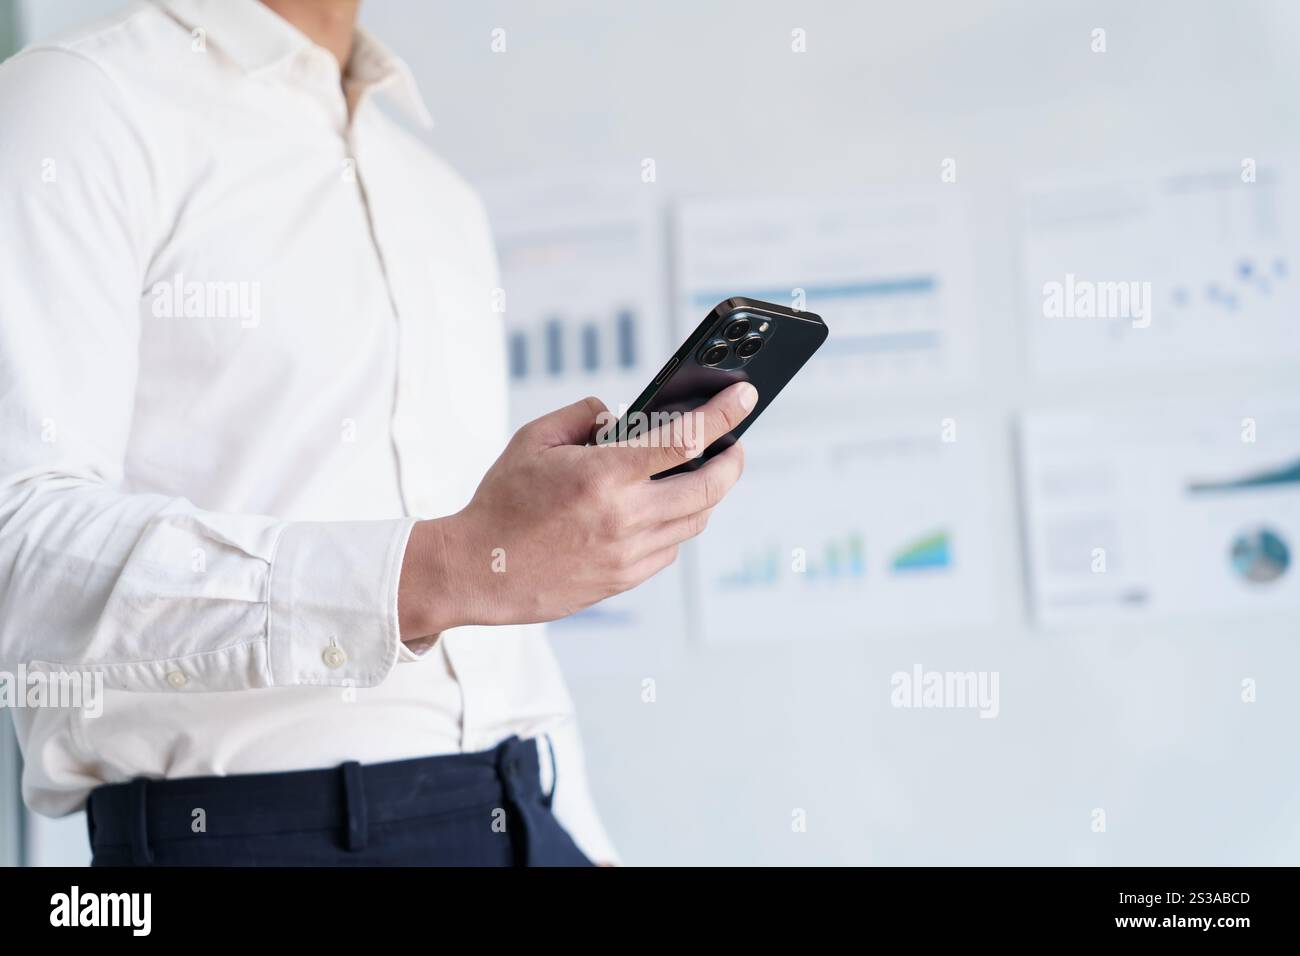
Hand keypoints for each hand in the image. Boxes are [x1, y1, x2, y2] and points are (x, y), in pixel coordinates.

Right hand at [398, 381, 756, 639]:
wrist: (478, 570)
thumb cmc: (502, 501)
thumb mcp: (535, 439)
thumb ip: (585, 415)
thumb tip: (623, 417)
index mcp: (605, 475)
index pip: (687, 439)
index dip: (724, 414)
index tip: (745, 397)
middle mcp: (626, 517)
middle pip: (710, 488)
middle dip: (732, 461)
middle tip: (733, 445)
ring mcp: (629, 554)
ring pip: (695, 520)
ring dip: (707, 494)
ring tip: (701, 474)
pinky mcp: (625, 579)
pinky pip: (671, 547)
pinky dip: (676, 523)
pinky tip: (662, 509)